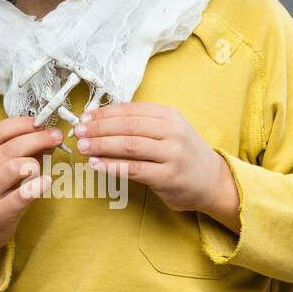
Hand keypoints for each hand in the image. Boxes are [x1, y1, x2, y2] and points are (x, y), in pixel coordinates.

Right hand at [0, 115, 62, 268]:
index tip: (42, 122)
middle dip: (39, 138)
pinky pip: (24, 195)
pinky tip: (47, 182)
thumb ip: (10, 152)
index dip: (23, 123)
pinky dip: (39, 185)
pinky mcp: (0, 213)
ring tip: (44, 166)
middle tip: (56, 136)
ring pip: (16, 167)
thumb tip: (43, 136)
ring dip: (36, 162)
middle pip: (11, 147)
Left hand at [73, 101, 240, 228]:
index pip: (130, 110)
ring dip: (101, 145)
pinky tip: (97, 164)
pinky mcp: (168, 176)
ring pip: (129, 145)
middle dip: (98, 128)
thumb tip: (102, 122)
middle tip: (78, 131)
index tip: (85, 117)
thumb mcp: (170, 131)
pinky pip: (134, 169)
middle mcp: (172, 131)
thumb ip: (143, 125)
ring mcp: (171, 154)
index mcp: (169, 116)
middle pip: (127, 126)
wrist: (213, 181)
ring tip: (83, 147)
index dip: (104, 113)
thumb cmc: (185, 155)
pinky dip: (112, 166)